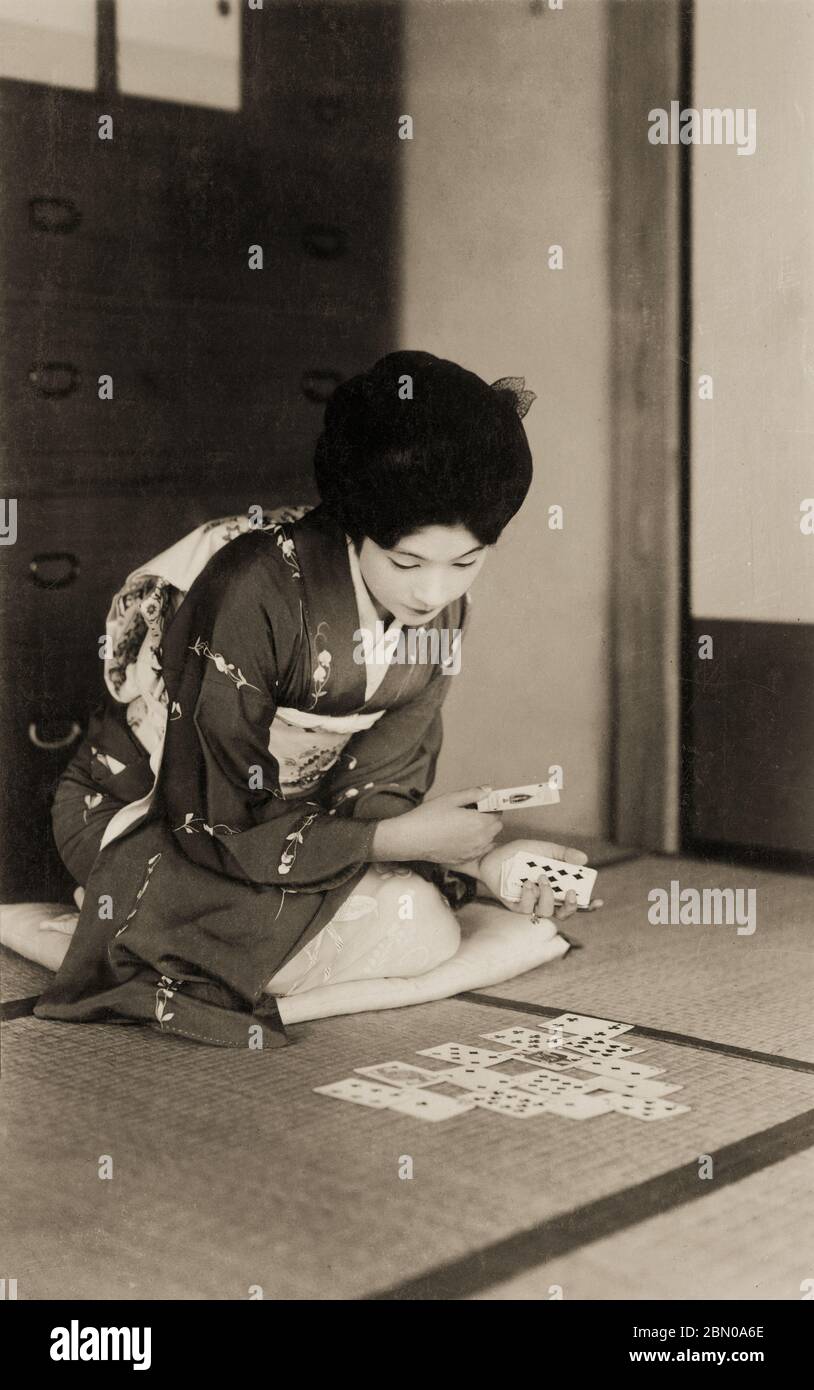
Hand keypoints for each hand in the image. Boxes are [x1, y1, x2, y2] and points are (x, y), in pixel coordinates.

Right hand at [371, 786, 502, 865]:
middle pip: (496, 827)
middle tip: (472, 813)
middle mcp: (481, 839)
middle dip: (489, 819)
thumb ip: (473, 793)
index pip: (498, 813)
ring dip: (483, 832)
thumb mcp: (450, 799)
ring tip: (464, 825)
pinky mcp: (464, 859)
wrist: (411, 839)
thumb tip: (488, 790)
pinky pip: (478, 850)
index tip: (482, 804)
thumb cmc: (428, 817)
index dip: (491, 807)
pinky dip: (476, 844)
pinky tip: (460, 837)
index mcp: (480, 822)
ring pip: (488, 840)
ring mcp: (473, 852)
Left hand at [476, 839, 603, 922]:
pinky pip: (526, 909)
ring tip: (542, 879)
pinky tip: (527, 883)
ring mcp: (531, 904)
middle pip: (564, 914)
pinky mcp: (516, 906)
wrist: (493, 855)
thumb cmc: (520, 853)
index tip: (598, 902)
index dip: (589, 905)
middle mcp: (546, 899)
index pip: (576, 902)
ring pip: (545, 912)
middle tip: (570, 893)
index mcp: (557, 887)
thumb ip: (563, 854)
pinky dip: (529, 896)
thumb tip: (584, 858)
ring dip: (547, 897)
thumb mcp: (544, 849)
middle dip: (570, 907)